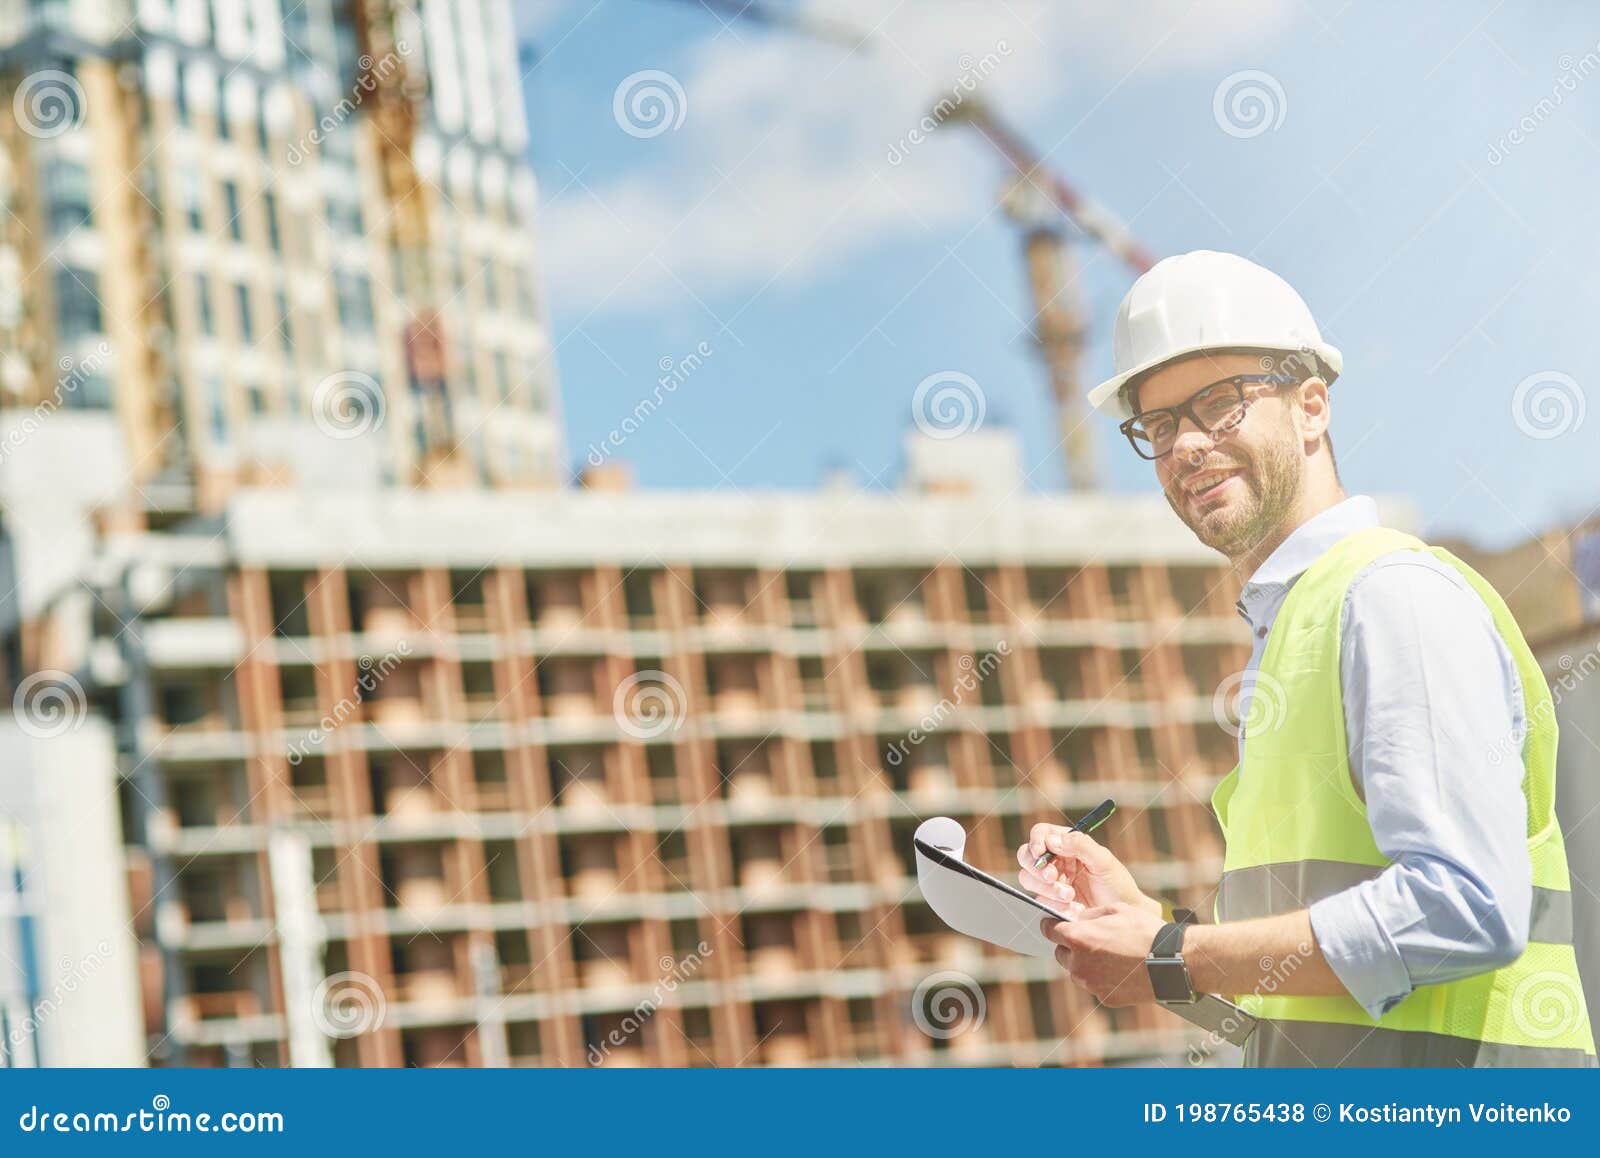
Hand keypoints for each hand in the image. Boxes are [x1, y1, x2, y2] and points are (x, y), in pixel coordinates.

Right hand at [1015, 824, 1160, 916]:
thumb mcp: (1104, 862)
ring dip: (1045, 888)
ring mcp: (1051, 882)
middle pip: (1026, 855)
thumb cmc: (1118, 886)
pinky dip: (1052, 903)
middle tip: (1052, 877)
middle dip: (1036, 867)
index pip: (1041, 834)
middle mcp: (1056, 860)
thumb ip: (1081, 845)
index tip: (1040, 853)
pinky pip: (1039, 900)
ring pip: (1028, 878)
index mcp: (1068, 844)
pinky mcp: (1050, 901)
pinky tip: (1072, 907)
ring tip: (1069, 896)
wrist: (1122, 916)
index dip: (1035, 841)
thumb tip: (1052, 840)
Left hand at [1040, 903, 1165, 1005]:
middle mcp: (1079, 964)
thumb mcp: (1116, 910)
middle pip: (1062, 954)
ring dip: (1086, 964)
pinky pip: (1096, 986)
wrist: (1172, 962)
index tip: (1054, 925)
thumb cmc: (1145, 931)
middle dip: (1071, 946)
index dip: (1051, 926)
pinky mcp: (1105, 998)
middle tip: (1092, 940)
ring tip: (1111, 955)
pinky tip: (1121, 970)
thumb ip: (1090, 915)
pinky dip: (1103, 979)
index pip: (1049, 931)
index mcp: (1078, 939)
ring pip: (1078, 972)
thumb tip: (1078, 920)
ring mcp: (1091, 984)